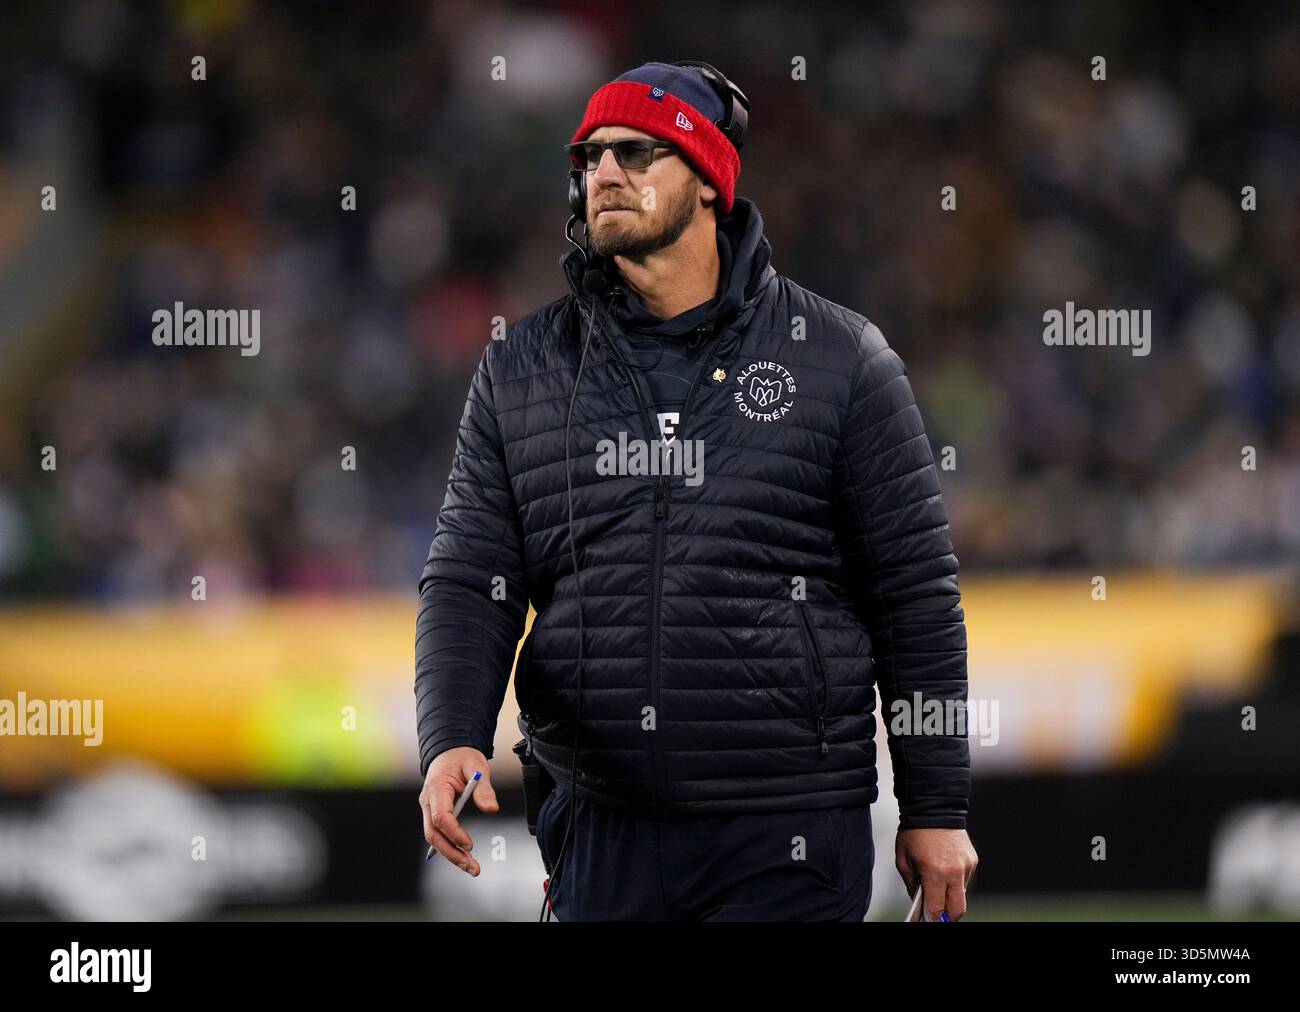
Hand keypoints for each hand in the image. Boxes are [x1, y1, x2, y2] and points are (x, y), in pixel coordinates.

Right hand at [418, 747, 498, 875]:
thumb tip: (491, 809)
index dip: (454, 833)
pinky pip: (439, 833)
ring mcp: (428, 808)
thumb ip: (483, 788)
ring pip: (434, 837)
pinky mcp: (434, 813)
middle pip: (433, 834)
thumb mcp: (477, 766)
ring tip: (471, 867)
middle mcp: (427, 801)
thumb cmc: (463, 757)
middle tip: (472, 866)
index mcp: (436, 788)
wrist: (449, 750)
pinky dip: (449, 847)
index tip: (470, 845)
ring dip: (451, 854)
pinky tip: (462, 859)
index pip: (440, 817)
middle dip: (451, 853)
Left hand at [896, 827, 977, 920]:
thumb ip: (912, 885)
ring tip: (937, 881)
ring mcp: (966, 866)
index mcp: (935, 872)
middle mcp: (954, 871)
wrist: (934, 808)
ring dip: (951, 894)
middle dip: (947, 915)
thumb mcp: (903, 860)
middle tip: (937, 912)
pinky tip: (945, 867)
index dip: (931, 917)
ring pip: (962, 894)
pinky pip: (965, 878)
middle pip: (957, 910)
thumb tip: (919, 902)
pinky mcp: (973, 860)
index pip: (937, 908)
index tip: (928, 919)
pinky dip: (956, 879)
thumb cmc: (916, 831)